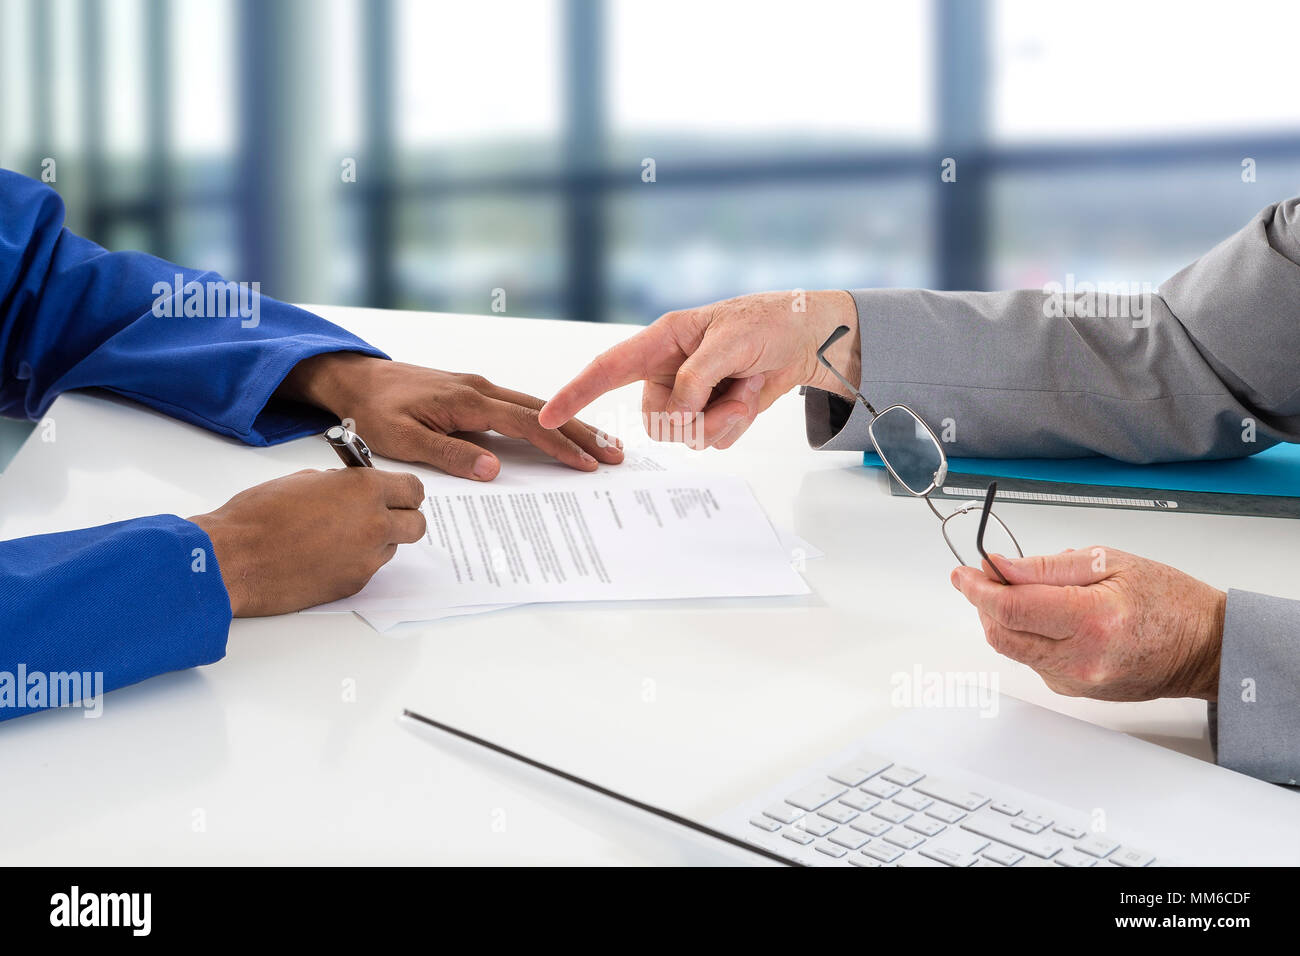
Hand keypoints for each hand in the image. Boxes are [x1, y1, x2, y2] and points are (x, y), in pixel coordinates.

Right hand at [190, 468, 426, 615]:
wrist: (233, 559)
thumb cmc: (257, 516)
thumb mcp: (304, 480)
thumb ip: (340, 483)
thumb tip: (352, 488)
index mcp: (364, 490)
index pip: (414, 489)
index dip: (405, 491)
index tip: (396, 493)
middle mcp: (374, 524)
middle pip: (416, 524)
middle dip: (403, 517)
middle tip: (381, 514)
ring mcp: (366, 559)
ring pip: (393, 548)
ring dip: (378, 541)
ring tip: (341, 536)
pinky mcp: (353, 585)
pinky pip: (369, 569)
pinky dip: (356, 561)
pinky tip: (326, 556)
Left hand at [279, 354, 623, 478]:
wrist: (354, 379)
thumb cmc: (372, 410)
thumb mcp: (402, 440)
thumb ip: (448, 454)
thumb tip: (492, 470)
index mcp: (467, 400)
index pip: (525, 425)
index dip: (558, 445)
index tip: (586, 463)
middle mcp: (480, 389)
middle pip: (543, 411)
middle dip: (582, 432)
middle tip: (615, 453)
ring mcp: (479, 388)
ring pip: (535, 407)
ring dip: (570, 425)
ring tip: (601, 444)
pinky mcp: (473, 392)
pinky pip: (520, 407)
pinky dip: (548, 419)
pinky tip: (561, 431)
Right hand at [538, 290, 859, 448]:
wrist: (805, 339)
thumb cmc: (768, 323)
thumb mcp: (730, 342)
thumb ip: (696, 378)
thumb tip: (677, 414)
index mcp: (662, 341)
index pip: (608, 369)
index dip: (576, 393)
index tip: (548, 417)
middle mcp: (668, 371)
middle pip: (656, 418)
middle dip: (696, 416)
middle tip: (735, 392)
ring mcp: (689, 396)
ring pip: (684, 434)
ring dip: (723, 419)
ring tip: (747, 388)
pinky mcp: (710, 413)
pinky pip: (710, 439)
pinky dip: (735, 425)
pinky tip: (750, 396)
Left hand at [951, 547, 1226, 701]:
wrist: (1204, 647)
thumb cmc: (1167, 599)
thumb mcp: (1108, 562)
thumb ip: (1045, 567)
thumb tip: (998, 566)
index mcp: (1091, 620)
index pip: (1010, 608)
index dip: (976, 588)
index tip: (963, 572)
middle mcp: (1080, 659)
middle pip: (1001, 633)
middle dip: (983, 603)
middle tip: (986, 576)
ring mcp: (1076, 681)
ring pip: (1013, 648)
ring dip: (1004, 619)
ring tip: (1024, 592)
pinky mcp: (1074, 691)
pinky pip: (1033, 660)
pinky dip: (1027, 636)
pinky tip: (1048, 618)